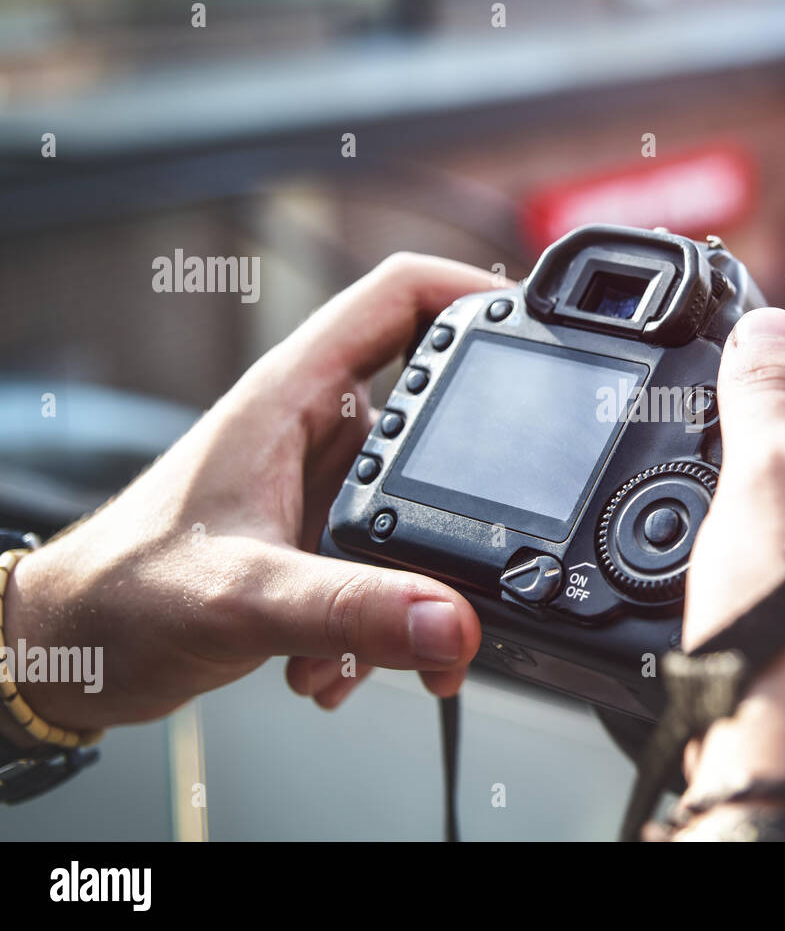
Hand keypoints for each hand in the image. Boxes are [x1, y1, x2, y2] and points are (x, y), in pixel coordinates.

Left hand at [2, 254, 509, 741]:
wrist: (73, 650)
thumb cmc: (121, 595)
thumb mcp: (244, 597)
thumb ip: (351, 611)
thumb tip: (452, 623)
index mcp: (294, 395)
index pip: (400, 296)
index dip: (474, 290)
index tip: (540, 323)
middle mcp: (314, 427)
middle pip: (435, 399)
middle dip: (475, 474)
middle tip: (502, 530)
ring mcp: (320, 481)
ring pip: (420, 496)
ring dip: (423, 577)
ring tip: (396, 644)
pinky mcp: (319, 535)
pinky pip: (393, 557)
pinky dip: (391, 615)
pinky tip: (347, 665)